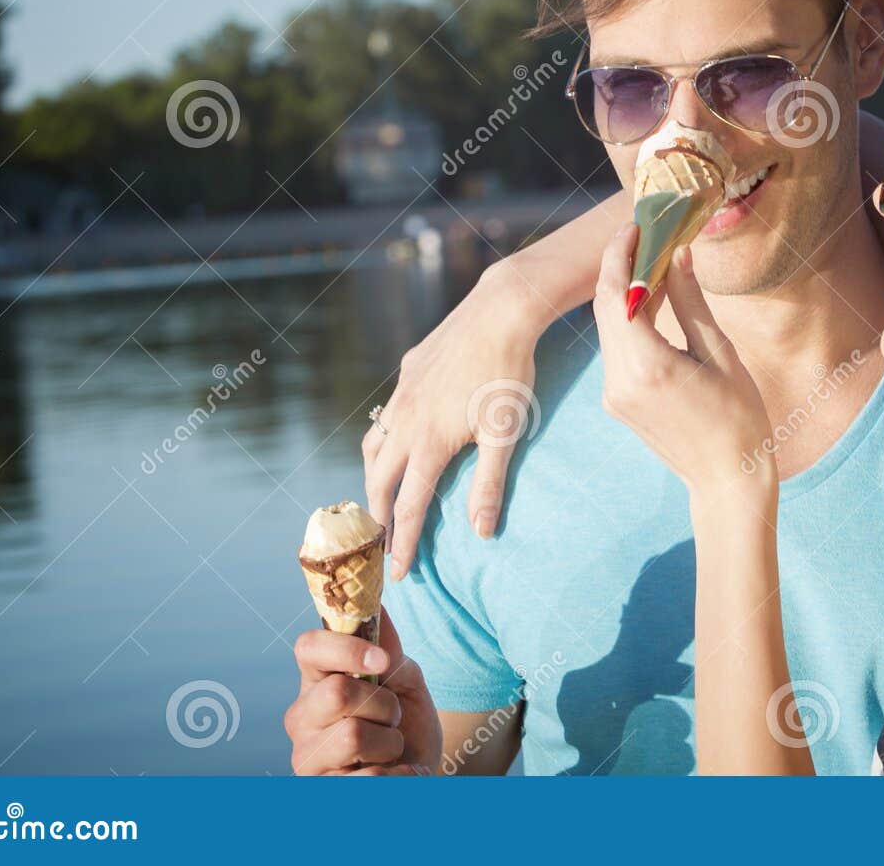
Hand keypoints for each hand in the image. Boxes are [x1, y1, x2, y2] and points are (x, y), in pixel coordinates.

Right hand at [285, 609, 442, 775]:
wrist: (420, 776)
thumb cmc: (406, 725)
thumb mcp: (406, 682)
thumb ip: (390, 650)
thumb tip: (376, 606)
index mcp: (317, 681)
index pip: (308, 647)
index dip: (346, 648)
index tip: (382, 661)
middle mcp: (302, 719)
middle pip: (336, 693)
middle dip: (383, 704)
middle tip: (392, 718)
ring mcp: (307, 759)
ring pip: (352, 736)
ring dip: (391, 742)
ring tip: (389, 749)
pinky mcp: (322, 794)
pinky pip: (369, 779)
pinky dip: (397, 775)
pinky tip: (391, 776)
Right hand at [363, 259, 543, 578]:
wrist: (500, 310)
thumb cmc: (509, 375)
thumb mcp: (505, 435)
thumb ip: (489, 485)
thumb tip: (481, 534)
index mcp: (429, 442)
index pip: (408, 506)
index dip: (401, 544)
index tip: (397, 573)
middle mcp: (406, 420)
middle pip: (378, 478)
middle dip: (377, 513)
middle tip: (380, 539)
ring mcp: (403, 393)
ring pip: (374, 443)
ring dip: (374, 475)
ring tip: (382, 494)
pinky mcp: (408, 370)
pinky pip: (385, 413)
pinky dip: (383, 437)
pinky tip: (398, 437)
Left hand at [592, 225, 773, 499]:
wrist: (727, 480)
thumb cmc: (738, 418)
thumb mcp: (720, 353)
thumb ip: (690, 301)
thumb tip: (678, 254)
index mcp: (647, 367)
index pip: (616, 295)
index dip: (620, 254)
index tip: (636, 225)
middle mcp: (620, 380)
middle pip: (606, 306)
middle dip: (621, 266)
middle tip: (647, 234)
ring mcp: (614, 393)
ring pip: (608, 326)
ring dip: (625, 291)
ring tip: (656, 260)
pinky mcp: (618, 400)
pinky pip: (617, 347)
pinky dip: (629, 318)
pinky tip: (654, 298)